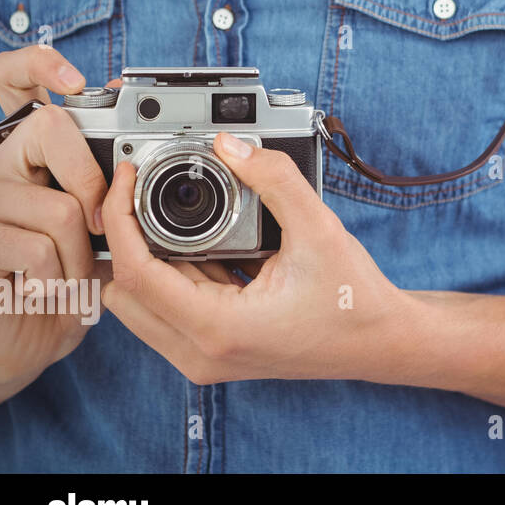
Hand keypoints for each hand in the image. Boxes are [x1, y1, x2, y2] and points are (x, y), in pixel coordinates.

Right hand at [0, 46, 107, 401]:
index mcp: (28, 148)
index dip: (36, 65)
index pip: (13, 77)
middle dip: (93, 185)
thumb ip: (120, 184)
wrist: (19, 338)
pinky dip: (60, 281)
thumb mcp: (99, 224)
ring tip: (74, 273)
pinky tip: (49, 291)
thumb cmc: (68, 274)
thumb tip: (206, 154)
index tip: (72, 78)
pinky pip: (35, 251)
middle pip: (48, 129)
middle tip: (102, 227)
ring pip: (59, 206)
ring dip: (84, 253)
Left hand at [101, 133, 407, 383]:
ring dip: (151, 259)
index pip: (135, 273)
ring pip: (141, 304)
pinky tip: (212, 248)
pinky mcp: (214, 352)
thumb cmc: (356, 300)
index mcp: (218, 328)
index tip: (130, 180)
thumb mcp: (320, 230)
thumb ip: (275, 180)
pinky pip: (168, 311)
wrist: (382, 341)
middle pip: (123, 293)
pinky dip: (176, 275)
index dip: (121, 217)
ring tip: (183, 221)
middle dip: (128, 241)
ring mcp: (205, 358)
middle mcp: (201, 352)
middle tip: (147, 197)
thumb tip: (232, 146)